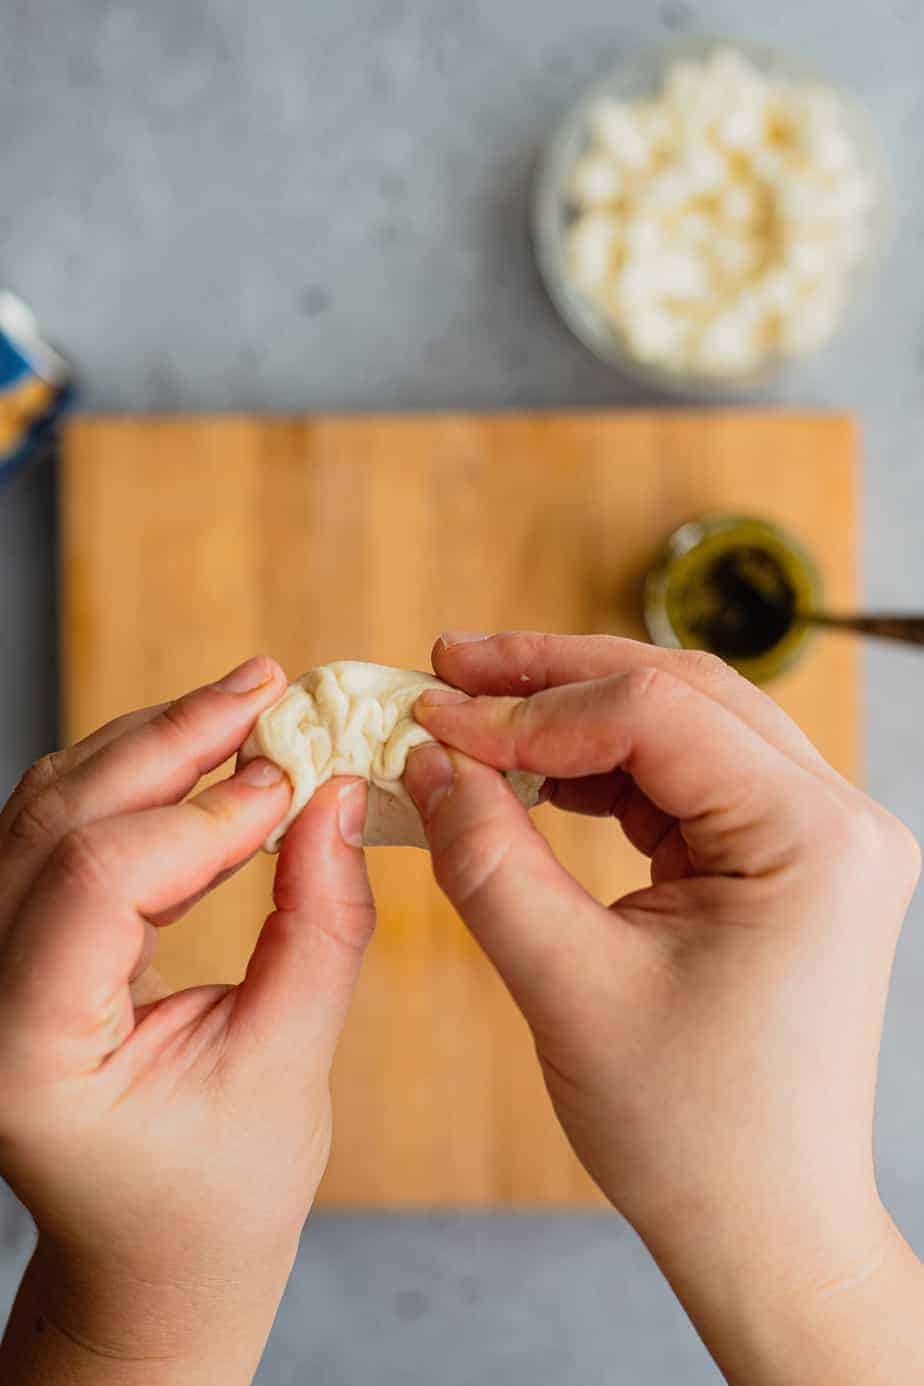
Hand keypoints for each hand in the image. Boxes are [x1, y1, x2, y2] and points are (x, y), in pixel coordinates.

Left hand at [0, 657, 374, 1385]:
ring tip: (243, 703)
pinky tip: (198, 755)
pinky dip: (130, 779)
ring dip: (148, 743)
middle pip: (56, 818)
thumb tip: (336, 798)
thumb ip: (319, 928)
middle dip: (170, 739)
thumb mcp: (286, 1070)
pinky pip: (54, 828)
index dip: (204, 815)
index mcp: (24, 1055)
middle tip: (266, 687)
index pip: (95, 881)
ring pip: (45, 805)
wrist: (153, 1252)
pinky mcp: (11, 942)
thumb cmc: (220, 1194)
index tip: (296, 781)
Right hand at [405, 632, 922, 1384]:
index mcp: (811, 838)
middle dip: (554, 676)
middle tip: (449, 665)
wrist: (765, 1226)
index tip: (430, 715)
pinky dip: (607, 767)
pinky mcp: (787, 857)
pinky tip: (535, 772)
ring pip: (684, 722)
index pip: (655, 714)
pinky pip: (689, 777)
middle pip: (679, 692)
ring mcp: (819, 834)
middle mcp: (836, 817)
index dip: (529, 708)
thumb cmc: (687, 1132)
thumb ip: (488, 857)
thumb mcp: (567, 986)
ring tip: (477, 711)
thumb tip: (427, 759)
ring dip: (577, 712)